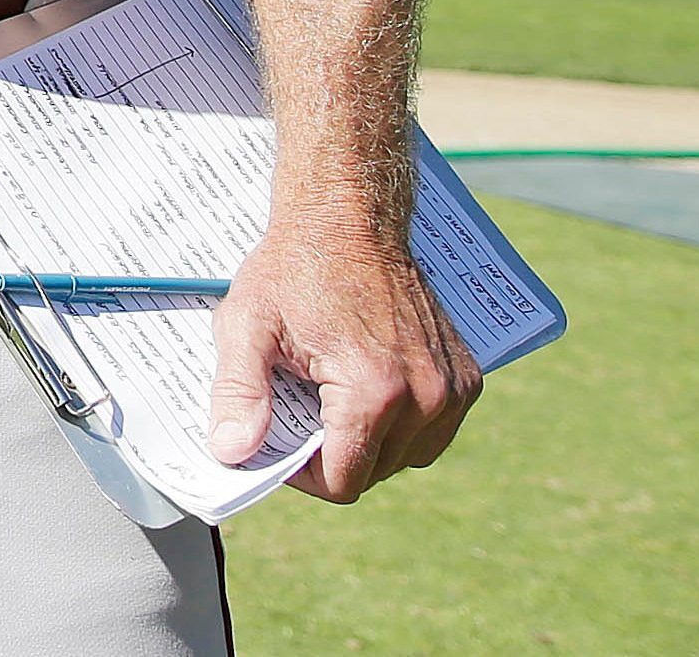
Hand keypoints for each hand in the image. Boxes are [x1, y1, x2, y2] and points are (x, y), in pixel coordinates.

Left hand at [206, 221, 480, 500]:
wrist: (350, 215)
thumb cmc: (297, 265)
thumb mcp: (247, 324)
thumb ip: (238, 393)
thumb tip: (232, 453)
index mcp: (373, 391)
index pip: (342, 482)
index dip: (303, 473)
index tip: (281, 436)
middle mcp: (425, 396)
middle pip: (374, 473)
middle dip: (334, 453)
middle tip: (303, 405)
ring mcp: (451, 388)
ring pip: (407, 458)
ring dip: (371, 442)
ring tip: (334, 392)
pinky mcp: (466, 377)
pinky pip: (434, 432)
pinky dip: (403, 424)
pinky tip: (370, 385)